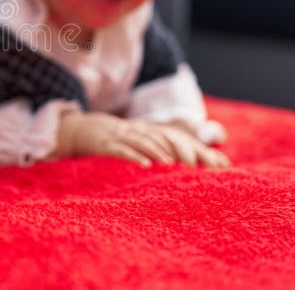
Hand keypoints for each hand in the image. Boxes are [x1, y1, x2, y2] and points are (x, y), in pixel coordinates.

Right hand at [56, 111, 229, 167]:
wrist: (82, 128)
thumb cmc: (115, 138)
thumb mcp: (138, 139)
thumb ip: (158, 147)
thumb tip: (185, 162)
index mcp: (148, 130)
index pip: (176, 137)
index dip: (194, 147)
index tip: (212, 162)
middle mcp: (138, 130)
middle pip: (163, 137)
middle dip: (180, 149)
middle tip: (195, 165)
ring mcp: (122, 136)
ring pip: (144, 141)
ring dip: (158, 152)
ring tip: (171, 164)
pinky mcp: (107, 144)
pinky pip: (122, 150)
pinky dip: (133, 156)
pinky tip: (144, 166)